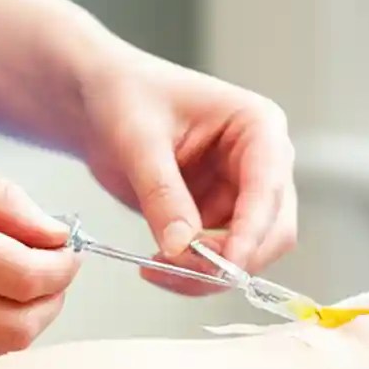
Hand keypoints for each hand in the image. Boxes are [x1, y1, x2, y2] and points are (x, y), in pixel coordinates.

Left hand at [77, 45, 296, 293]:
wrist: (96, 102)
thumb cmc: (123, 97)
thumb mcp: (137, 140)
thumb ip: (162, 193)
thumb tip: (182, 248)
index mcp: (257, 125)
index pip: (269, 187)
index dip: (252, 230)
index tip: (226, 264)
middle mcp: (260, 162)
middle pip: (272, 229)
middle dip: (230, 258)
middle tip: (177, 270)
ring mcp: (240, 192)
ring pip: (247, 251)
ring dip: (208, 271)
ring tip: (155, 267)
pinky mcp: (215, 214)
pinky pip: (217, 257)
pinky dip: (193, 270)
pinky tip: (157, 264)